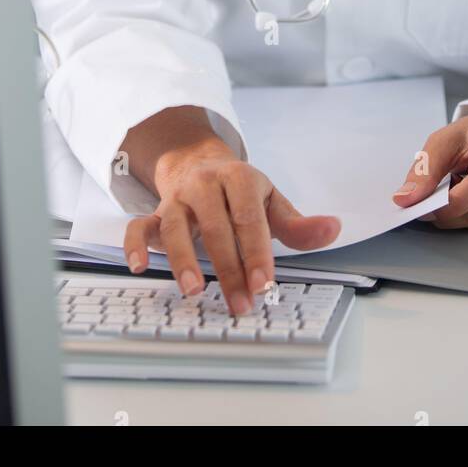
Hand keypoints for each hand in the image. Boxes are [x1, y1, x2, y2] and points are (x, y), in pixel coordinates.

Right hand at [123, 141, 340, 314]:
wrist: (199, 162)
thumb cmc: (241, 191)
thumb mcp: (271, 201)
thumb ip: (298, 223)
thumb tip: (333, 229)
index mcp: (239, 179)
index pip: (248, 217)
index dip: (257, 251)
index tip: (265, 284)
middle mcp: (205, 185)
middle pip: (216, 228)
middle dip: (229, 269)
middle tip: (241, 304)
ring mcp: (177, 198)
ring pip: (175, 227)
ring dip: (183, 259)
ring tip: (194, 290)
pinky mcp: (155, 212)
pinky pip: (138, 225)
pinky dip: (134, 245)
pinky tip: (140, 267)